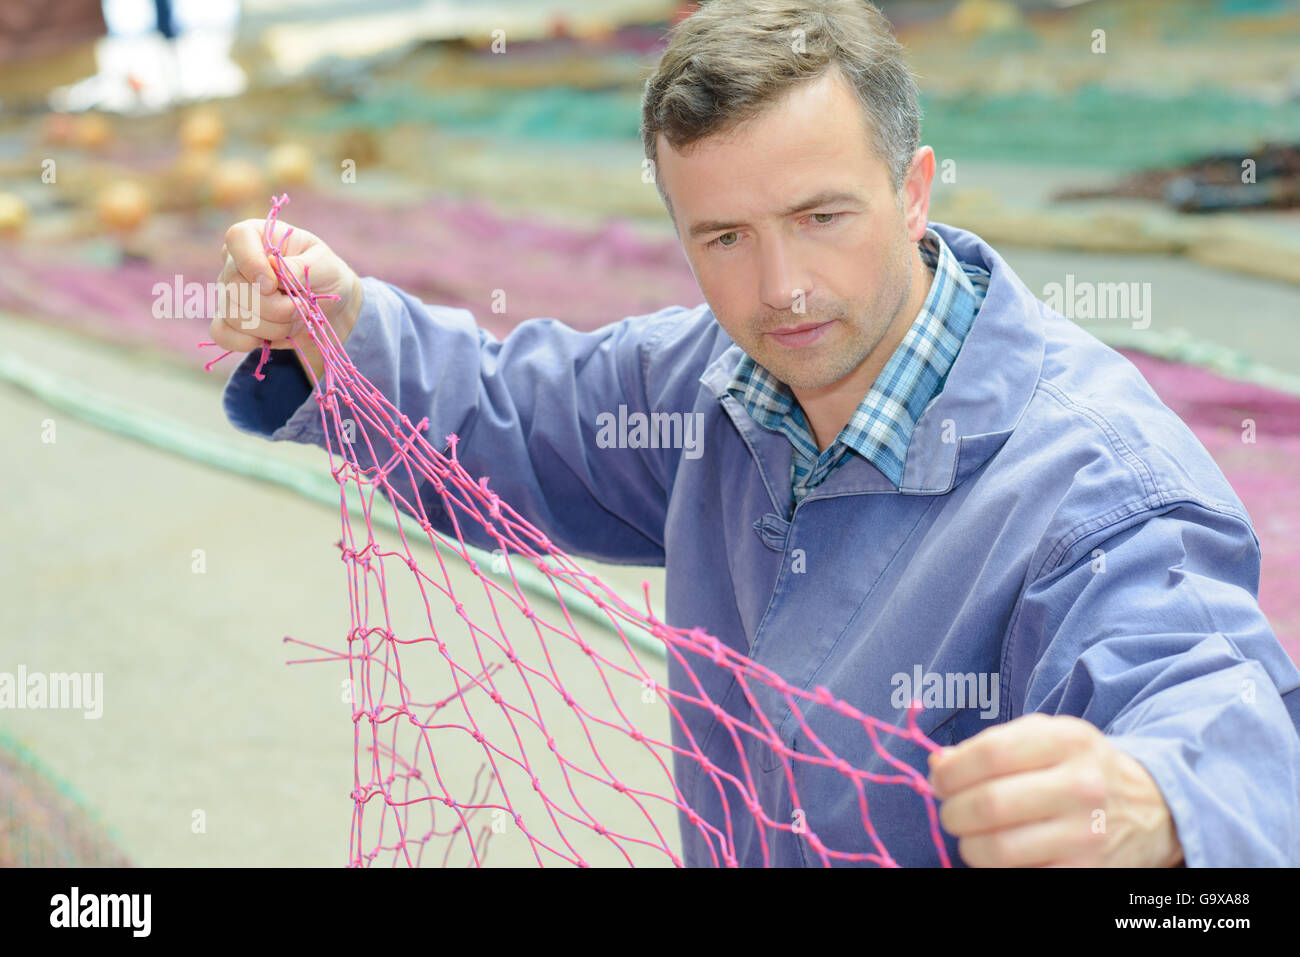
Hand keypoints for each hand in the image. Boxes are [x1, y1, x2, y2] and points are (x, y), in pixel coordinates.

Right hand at [212, 218, 363, 380]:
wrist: (326, 307)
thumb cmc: (323, 276)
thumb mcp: (324, 265)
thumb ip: (300, 267)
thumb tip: (273, 270)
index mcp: (257, 236)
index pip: (238, 238)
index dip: (252, 263)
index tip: (273, 284)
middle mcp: (235, 261)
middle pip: (235, 285)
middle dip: (274, 307)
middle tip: (301, 308)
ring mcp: (227, 291)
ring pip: (233, 314)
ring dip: (270, 327)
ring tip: (293, 321)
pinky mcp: (228, 320)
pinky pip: (222, 335)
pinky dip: (247, 342)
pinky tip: (269, 338)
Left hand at [928, 712, 1183, 866]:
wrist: (1151, 807)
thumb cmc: (1079, 767)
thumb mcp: (1045, 738)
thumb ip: (989, 745)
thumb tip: (938, 765)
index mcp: (1067, 740)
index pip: (989, 754)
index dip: (951, 772)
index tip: (940, 780)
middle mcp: (1082, 786)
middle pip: (989, 805)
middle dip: (953, 812)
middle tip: (952, 812)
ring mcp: (1087, 835)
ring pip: (998, 850)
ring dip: (970, 846)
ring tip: (973, 837)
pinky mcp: (1087, 872)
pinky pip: (1020, 875)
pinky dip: (997, 867)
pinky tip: (1002, 853)